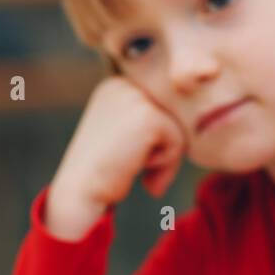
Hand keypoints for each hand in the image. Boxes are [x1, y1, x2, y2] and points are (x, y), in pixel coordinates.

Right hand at [45, 76, 185, 240]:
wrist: (79, 191)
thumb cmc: (102, 172)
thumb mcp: (123, 137)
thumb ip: (148, 122)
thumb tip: (195, 118)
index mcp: (115, 85)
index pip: (160, 108)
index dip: (153, 141)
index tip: (128, 156)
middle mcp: (123, 84)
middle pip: (171, 115)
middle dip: (162, 148)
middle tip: (137, 167)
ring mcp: (134, 97)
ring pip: (178, 127)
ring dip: (164, 157)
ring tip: (134, 165)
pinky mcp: (147, 116)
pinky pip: (177, 141)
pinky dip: (164, 163)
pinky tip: (136, 165)